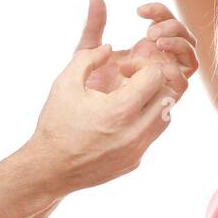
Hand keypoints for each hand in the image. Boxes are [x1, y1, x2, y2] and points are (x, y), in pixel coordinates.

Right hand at [27, 0, 176, 193]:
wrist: (49, 169)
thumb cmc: (55, 123)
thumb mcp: (65, 83)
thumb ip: (88, 57)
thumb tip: (109, 48)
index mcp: (119, 110)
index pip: (155, 76)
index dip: (141, 65)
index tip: (123, 70)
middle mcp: (135, 133)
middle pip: (168, 95)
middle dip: (152, 81)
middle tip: (130, 81)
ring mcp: (137, 150)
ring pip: (166, 116)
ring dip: (152, 101)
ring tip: (128, 98)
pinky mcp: (135, 161)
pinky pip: (152, 135)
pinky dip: (144, 122)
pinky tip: (120, 119)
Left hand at [78, 0, 194, 99]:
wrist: (80, 119)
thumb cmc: (83, 89)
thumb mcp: (87, 51)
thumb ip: (94, 25)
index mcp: (145, 49)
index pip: (165, 22)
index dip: (159, 11)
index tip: (139, 11)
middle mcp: (159, 62)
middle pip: (183, 36)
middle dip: (172, 25)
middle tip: (148, 31)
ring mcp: (165, 79)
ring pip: (189, 54)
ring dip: (177, 41)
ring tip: (152, 40)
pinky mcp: (166, 96)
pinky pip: (185, 78)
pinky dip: (177, 65)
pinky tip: (156, 61)